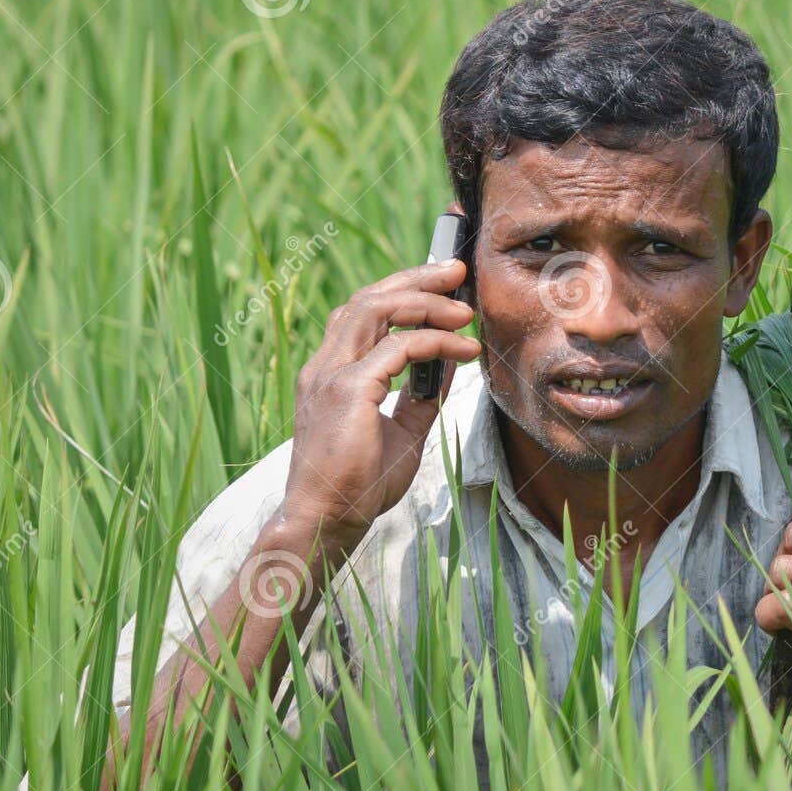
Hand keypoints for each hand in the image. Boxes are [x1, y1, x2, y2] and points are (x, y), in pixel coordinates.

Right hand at [282, 257, 479, 547]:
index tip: (445, 286)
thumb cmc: (359, 485)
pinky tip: (463, 351)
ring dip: (426, 301)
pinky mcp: (346, 390)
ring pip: (376, 308)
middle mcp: (326, 365)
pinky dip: (435, 342)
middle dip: (416, 277)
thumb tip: (451, 364)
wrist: (328, 521)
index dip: (403, 291)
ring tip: (465, 309)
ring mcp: (331, 374)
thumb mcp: (402, 431)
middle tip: (458, 270)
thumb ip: (421, 396)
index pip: (362, 312)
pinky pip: (398, 348)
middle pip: (368, 298)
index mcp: (331, 372)